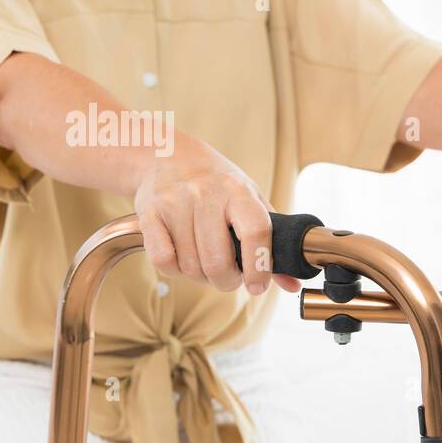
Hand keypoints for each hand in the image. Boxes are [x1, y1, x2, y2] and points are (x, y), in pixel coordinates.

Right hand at [133, 135, 300, 295]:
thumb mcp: (250, 201)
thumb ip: (271, 242)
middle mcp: (206, 194)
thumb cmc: (218, 184)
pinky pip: (163, 260)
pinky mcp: (149, 212)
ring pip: (190, 266)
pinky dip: (174, 270)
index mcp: (239, 192)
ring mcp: (175, 202)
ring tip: (205, 263)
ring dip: (200, 276)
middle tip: (228, 277)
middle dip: (226, 281)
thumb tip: (292, 284)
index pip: (256, 232)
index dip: (259, 267)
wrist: (168, 154)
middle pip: (217, 261)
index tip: (257, 287)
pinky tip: (182, 258)